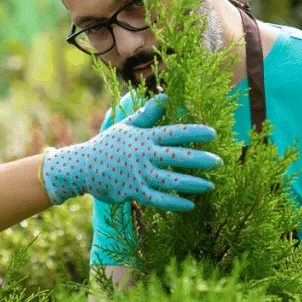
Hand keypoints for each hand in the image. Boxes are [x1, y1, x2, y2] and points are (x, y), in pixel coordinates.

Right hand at [41, 94, 220, 210]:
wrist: (82, 167)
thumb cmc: (107, 144)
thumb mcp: (126, 126)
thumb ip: (148, 114)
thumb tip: (166, 96)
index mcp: (144, 137)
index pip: (174, 133)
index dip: (195, 133)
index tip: (213, 134)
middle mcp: (143, 155)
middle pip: (178, 157)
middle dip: (201, 160)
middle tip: (219, 162)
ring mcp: (139, 175)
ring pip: (171, 180)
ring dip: (193, 183)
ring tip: (210, 185)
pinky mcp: (134, 192)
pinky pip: (158, 199)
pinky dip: (175, 203)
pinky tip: (190, 205)